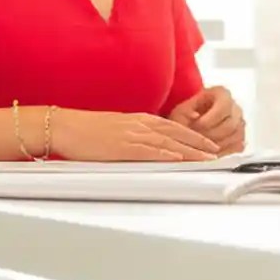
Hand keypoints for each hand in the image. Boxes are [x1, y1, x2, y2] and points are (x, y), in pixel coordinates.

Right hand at [52, 108, 218, 161]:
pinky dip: (167, 155)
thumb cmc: (84, 130)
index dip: (193, 135)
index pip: (173, 126)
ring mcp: (132, 134)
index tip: (207, 143)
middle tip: (217, 151)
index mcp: (138, 119)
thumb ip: (132, 136)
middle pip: (177, 133)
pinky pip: (150, 151)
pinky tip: (179, 159)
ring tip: (207, 158)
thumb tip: (144, 147)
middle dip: (199, 143)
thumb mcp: (115, 129)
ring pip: (169, 142)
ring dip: (191, 151)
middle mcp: (139, 124)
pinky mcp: (122, 147)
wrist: (63, 126)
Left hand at [167, 86, 245, 154]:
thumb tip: (196, 116)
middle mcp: (235, 107)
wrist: (191, 124)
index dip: (209, 120)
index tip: (195, 127)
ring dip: (218, 145)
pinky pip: (238, 146)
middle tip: (197, 141)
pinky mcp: (240, 137)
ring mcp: (240, 123)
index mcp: (222, 94)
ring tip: (201, 147)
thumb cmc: (187, 115)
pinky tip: (210, 153)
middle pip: (231, 124)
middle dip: (212, 135)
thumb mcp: (181, 111)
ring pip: (235, 137)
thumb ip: (186, 113)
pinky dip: (224, 151)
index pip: (223, 107)